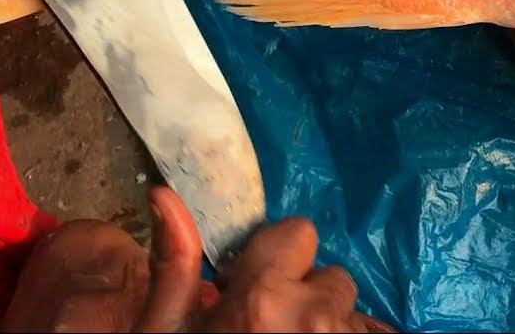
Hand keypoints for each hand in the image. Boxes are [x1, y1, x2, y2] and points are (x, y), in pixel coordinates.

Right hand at [135, 187, 372, 331]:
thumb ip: (174, 266)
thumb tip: (165, 194)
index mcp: (261, 298)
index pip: (299, 231)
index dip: (279, 257)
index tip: (259, 288)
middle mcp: (314, 314)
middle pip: (331, 278)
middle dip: (307, 300)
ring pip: (349, 315)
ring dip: (328, 331)